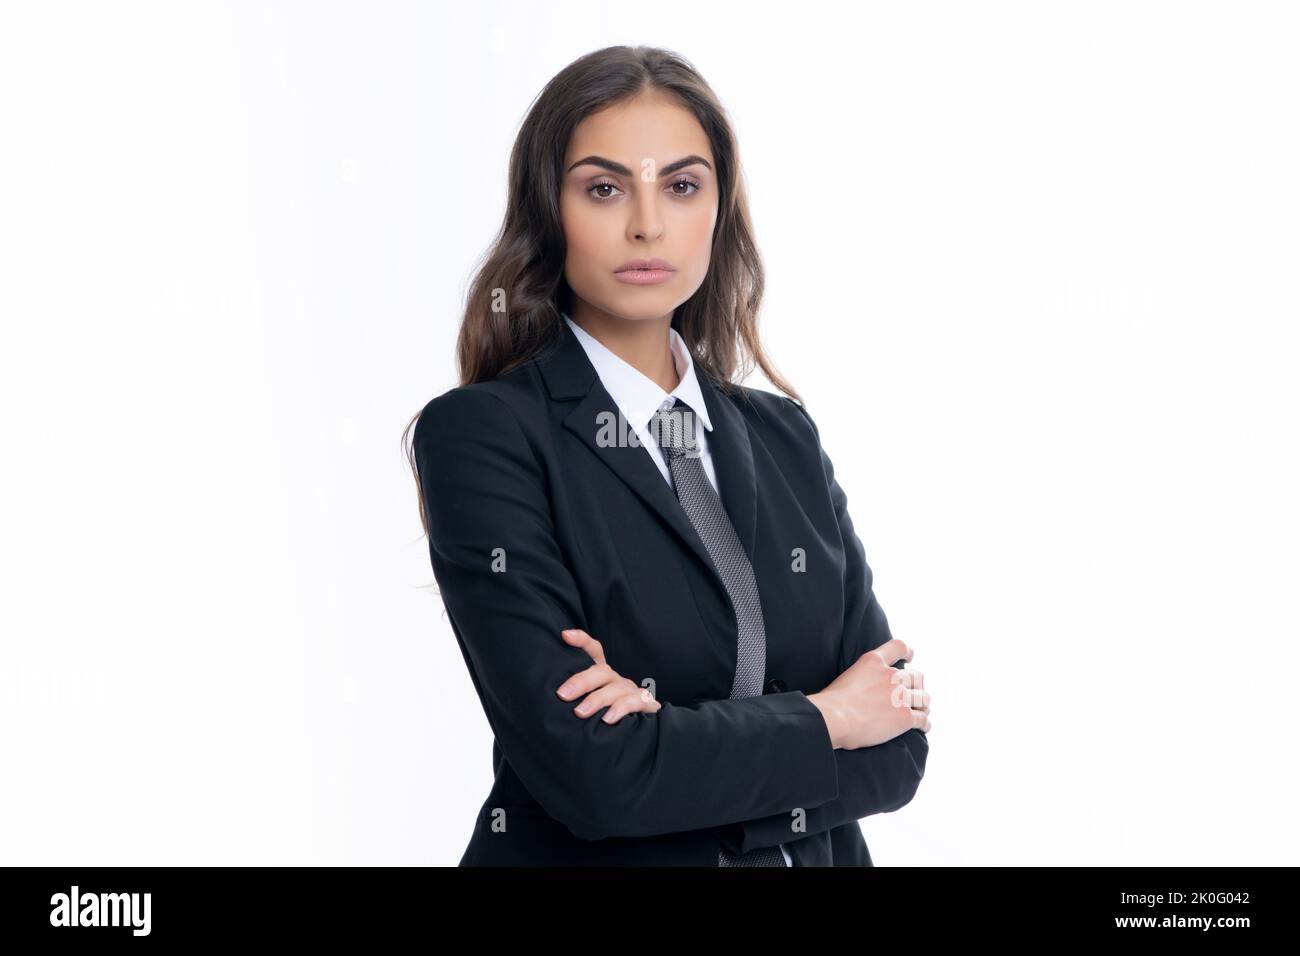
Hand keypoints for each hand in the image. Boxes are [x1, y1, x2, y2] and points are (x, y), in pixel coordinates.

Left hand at [555, 628, 661, 723]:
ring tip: (580, 712)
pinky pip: (635, 703)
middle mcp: (617, 680)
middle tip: (563, 694)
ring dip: (597, 700)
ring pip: (616, 689)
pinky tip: (608, 719)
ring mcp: (632, 691)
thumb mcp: (590, 705)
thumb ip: (574, 697)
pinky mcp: (646, 704)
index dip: (581, 641)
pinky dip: (621, 709)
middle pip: (601, 672)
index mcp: (603, 676)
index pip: (594, 651)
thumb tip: (549, 696)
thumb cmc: (608, 717)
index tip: (565, 636)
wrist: (645, 731)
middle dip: (581, 682)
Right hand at [807, 638, 930, 749]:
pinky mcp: (905, 717)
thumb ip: (863, 677)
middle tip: (913, 695)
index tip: (910, 658)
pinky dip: (925, 723)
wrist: (834, 718)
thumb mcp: (848, 676)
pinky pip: (923, 719)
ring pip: (924, 698)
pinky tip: (923, 727)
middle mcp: (891, 676)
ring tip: (921, 711)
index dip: (908, 652)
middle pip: (916, 676)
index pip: (898, 647)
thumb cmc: (832, 702)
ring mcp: (900, 696)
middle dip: (916, 686)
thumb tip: (864, 691)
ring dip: (923, 705)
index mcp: (874, 662)